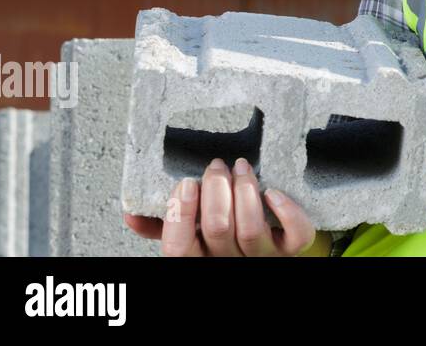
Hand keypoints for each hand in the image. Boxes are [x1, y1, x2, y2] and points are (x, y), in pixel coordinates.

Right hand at [123, 156, 323, 255]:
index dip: (179, 215)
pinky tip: (274, 192)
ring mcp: (261, 256)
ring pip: (250, 229)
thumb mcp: (189, 236)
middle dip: (216, 189)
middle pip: (217, 229)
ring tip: (241, 167)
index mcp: (198, 257)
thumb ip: (164, 225)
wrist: (265, 249)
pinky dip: (286, 211)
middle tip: (216, 166)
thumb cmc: (222, 238)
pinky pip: (295, 235)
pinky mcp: (289, 250)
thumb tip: (131, 213)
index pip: (177, 248)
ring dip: (245, 191)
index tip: (186, 183)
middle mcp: (227, 261)